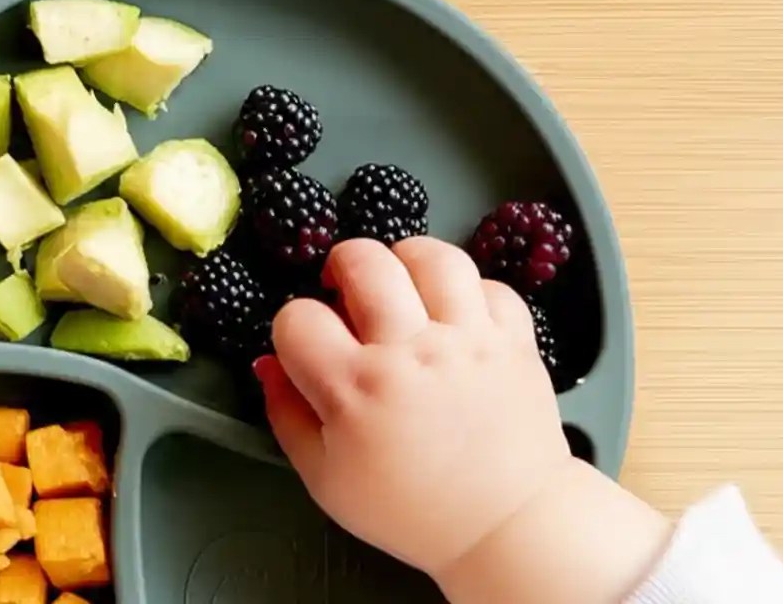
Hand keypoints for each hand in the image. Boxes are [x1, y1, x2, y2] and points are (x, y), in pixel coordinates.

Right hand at [257, 238, 669, 602]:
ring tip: (402, 288)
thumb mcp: (325, 479)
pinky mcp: (514, 339)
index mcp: (356, 388)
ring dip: (406, 262)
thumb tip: (268, 362)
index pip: (298, 317)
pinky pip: (489, 284)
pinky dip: (467, 292)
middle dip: (342, 268)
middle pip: (363, 261)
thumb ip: (287, 414)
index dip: (293, 328)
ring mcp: (468, 339)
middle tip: (347, 296)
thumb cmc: (410, 511)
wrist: (505, 526)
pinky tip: (454, 317)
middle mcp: (412, 351)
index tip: (308, 348)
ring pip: (432, 256)